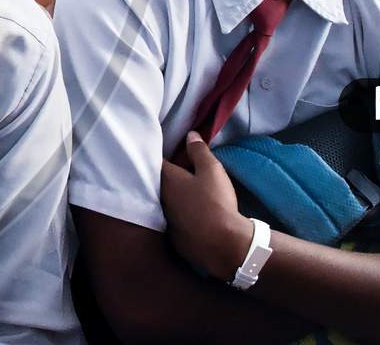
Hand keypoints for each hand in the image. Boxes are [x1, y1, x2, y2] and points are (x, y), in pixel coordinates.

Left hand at [161, 131, 253, 278]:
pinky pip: (173, 222)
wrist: (224, 244)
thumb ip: (199, 151)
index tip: (164, 150)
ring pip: (164, 203)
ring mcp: (165, 220)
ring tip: (182, 192)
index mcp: (166, 180)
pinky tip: (188, 216)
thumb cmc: (216, 202)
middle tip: (176, 170)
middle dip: (164, 177)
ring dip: (170, 198)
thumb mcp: (212, 171)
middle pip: (157, 184)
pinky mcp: (173, 238)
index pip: (155, 162)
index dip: (160, 155)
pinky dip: (178, 216)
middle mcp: (159, 200)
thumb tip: (190, 135)